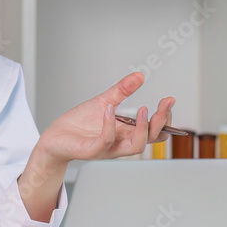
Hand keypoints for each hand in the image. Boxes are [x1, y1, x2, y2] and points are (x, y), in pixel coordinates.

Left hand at [38, 71, 174, 165]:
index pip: (153, 131)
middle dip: (161, 122)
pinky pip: (106, 141)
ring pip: (135, 146)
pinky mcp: (92, 151)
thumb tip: (139, 76)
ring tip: (142, 109)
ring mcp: (108, 148)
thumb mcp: (104, 101)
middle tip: (164, 103)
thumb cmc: (79, 124)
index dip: (165, 119)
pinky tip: (109, 110)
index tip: (169, 100)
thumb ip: (122, 90)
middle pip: (150, 138)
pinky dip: (110, 125)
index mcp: (126, 132)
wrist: (56, 136)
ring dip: (142, 128)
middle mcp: (121, 143)